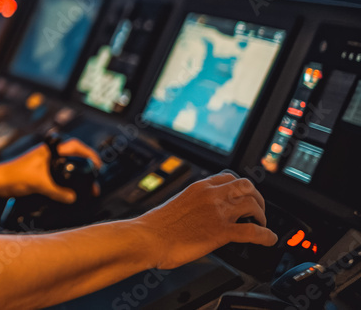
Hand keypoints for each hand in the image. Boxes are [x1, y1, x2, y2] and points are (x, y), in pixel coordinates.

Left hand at [0, 138, 101, 203]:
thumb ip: (58, 191)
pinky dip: (66, 183)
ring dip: (76, 176)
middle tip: (94, 181)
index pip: (74, 146)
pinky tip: (69, 193)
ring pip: (65, 167)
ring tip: (85, 188)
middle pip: (73, 157)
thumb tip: (73, 198)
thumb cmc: (12, 176)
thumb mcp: (39, 184)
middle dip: (85, 167)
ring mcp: (43, 164)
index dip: (89, 154)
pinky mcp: (39, 173)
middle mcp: (47, 154)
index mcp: (48, 150)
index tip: (98, 166)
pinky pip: (58, 176)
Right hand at [134, 173, 278, 269]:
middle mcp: (211, 195)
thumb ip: (193, 204)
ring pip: (252, 204)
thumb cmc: (155, 226)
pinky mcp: (221, 232)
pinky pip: (253, 231)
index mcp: (198, 187)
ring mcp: (217, 212)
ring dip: (262, 216)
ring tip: (262, 225)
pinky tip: (269, 239)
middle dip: (257, 198)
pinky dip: (267, 236)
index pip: (228, 177)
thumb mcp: (176, 204)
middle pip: (246, 186)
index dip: (241, 187)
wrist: (148, 237)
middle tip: (258, 210)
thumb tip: (200, 213)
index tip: (244, 196)